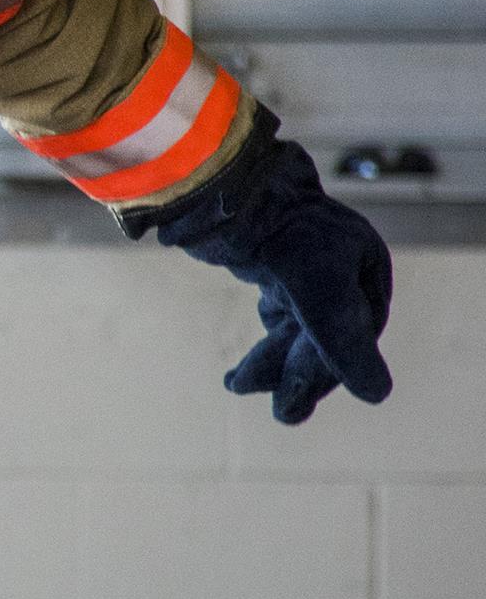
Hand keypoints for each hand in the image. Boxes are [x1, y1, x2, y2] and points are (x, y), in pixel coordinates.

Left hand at [147, 132, 394, 423]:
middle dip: (301, 376)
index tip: (296, 399)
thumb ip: (342, 343)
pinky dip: (265, 347)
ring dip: (275, 366)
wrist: (220, 184)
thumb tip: (378, 396)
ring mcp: (304, 265)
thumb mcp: (315, 291)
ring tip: (239, 389)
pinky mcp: (271, 265)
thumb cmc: (275, 230)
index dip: (328, 371)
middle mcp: (341, 265)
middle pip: (326, 336)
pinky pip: (278, 319)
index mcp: (365, 265)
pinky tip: (239, 377)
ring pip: (297, 332)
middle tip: (283, 414)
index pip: (355, 334)